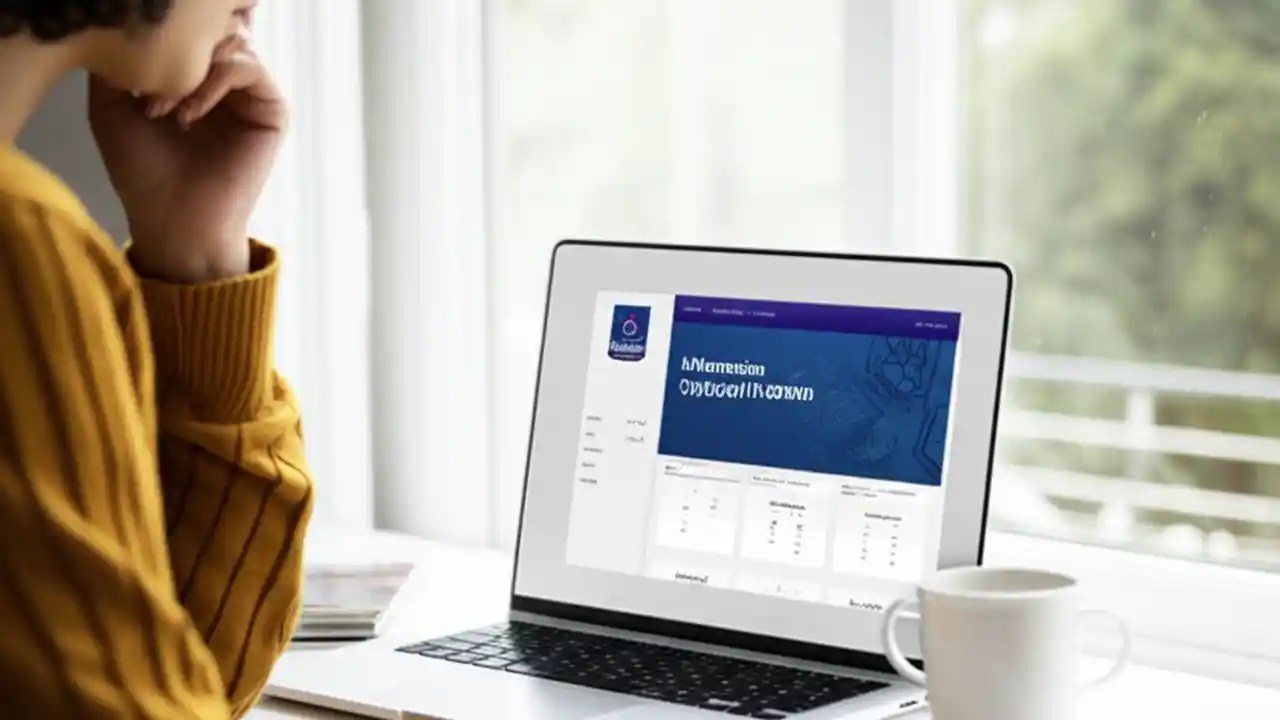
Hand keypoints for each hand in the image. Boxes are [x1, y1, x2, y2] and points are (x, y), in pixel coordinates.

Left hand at [89, 26, 286, 282]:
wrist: (173, 221)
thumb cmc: (144, 172)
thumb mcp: (111, 103)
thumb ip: (119, 58)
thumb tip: (132, 21)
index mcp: (198, 73)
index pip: (197, 26)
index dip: (172, 33)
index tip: (137, 64)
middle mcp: (229, 79)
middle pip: (217, 23)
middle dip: (177, 50)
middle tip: (146, 93)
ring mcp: (254, 94)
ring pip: (232, 39)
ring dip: (189, 70)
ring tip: (161, 109)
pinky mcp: (273, 111)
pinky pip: (249, 67)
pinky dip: (213, 83)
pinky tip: (188, 116)